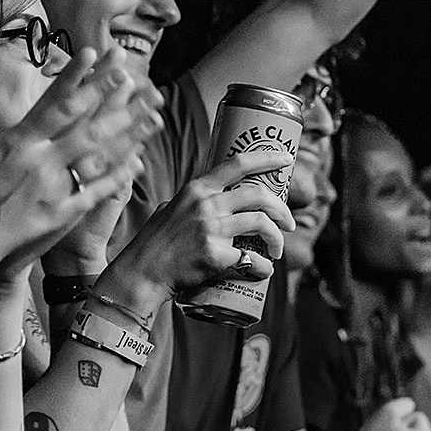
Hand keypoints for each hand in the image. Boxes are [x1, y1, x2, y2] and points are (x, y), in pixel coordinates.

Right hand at [0, 48, 162, 279]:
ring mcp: (52, 189)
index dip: (76, 76)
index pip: (53, 101)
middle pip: (84, 124)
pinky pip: (95, 192)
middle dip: (111, 97)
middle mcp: (39, 161)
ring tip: (149, 115)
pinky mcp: (59, 215)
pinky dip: (117, 176)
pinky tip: (135, 162)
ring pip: (98, 155)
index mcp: (14, 141)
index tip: (94, 53)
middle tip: (133, 74)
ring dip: (126, 133)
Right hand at [101, 148, 295, 314]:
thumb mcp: (170, 208)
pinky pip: (252, 259)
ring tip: (276, 249)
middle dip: (281, 208)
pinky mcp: (215, 255)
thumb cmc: (155, 243)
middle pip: (258, 195)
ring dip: (277, 238)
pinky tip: (264, 270)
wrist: (142, 272)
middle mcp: (206, 204)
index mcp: (197, 188)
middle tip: (288, 221)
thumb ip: (192, 201)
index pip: (239, 164)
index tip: (285, 160)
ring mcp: (211, 229)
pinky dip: (264, 267)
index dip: (267, 158)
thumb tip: (213, 199)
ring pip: (261, 225)